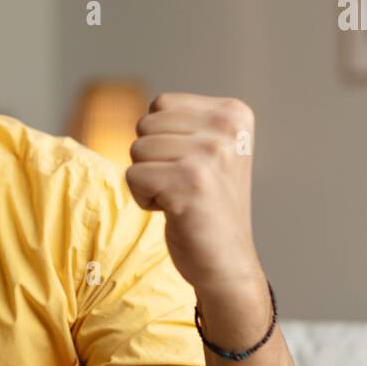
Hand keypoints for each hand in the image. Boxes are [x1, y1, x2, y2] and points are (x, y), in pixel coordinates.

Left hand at [126, 93, 263, 298]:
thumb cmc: (209, 205)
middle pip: (145, 125)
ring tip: (180, 197)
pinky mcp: (189, 183)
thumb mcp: (211, 150)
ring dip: (148, 179)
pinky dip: (144, 199)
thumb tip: (148, 108)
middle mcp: (226, 128)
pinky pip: (133, 176)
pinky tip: (174, 211)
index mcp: (234, 113)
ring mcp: (209, 155)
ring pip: (137, 150)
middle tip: (184, 185)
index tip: (192, 167)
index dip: (163, 139)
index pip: (161, 103)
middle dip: (152, 158)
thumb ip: (184, 122)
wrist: (227, 262)